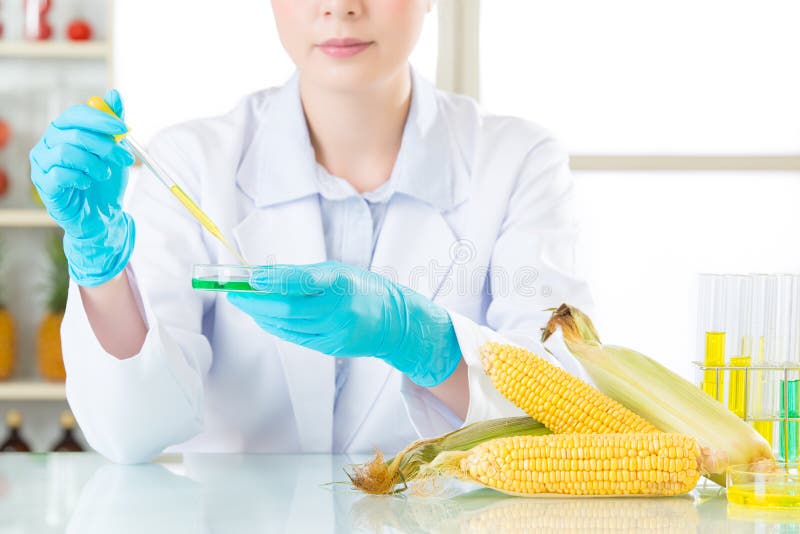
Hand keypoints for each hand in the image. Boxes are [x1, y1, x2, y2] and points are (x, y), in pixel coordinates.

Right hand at [30, 89, 135, 286]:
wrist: (102, 215)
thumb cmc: (105, 181)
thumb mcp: (115, 151)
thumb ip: (113, 124)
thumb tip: (114, 94)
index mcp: (63, 132)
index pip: (75, 115)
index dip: (100, 119)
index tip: (124, 129)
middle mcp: (48, 145)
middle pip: (74, 134)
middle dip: (105, 145)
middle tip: (125, 158)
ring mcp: (42, 165)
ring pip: (67, 153)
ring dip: (94, 164)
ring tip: (105, 174)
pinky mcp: (43, 186)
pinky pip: (60, 175)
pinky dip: (80, 178)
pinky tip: (88, 184)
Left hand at [227, 261, 461, 386]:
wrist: (396, 322)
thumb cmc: (363, 289)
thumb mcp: (337, 271)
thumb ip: (302, 274)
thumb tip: (263, 275)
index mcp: (343, 283)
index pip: (302, 281)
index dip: (273, 281)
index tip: (250, 277)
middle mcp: (340, 309)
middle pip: (288, 308)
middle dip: (256, 302)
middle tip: (235, 293)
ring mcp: (336, 332)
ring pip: (288, 325)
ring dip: (261, 315)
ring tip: (245, 304)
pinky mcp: (332, 348)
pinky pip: (296, 337)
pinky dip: (276, 327)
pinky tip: (265, 317)